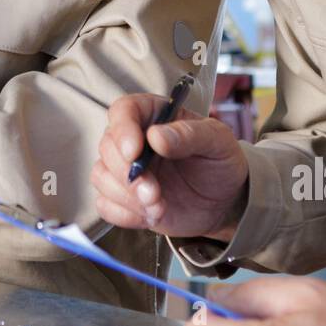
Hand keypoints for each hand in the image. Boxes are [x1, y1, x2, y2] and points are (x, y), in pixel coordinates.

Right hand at [92, 93, 247, 238]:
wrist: (225, 202)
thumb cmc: (220, 162)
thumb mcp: (217, 142)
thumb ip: (189, 135)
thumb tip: (156, 136)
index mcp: (153, 116)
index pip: (123, 111)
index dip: (123, 130)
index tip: (134, 152)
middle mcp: (133, 139)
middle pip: (107, 146)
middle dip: (127, 173)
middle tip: (153, 192)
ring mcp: (125, 170)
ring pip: (101, 177)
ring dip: (127, 196)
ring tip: (158, 205)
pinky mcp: (123, 198)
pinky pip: (105, 205)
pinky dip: (124, 214)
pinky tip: (150, 215)